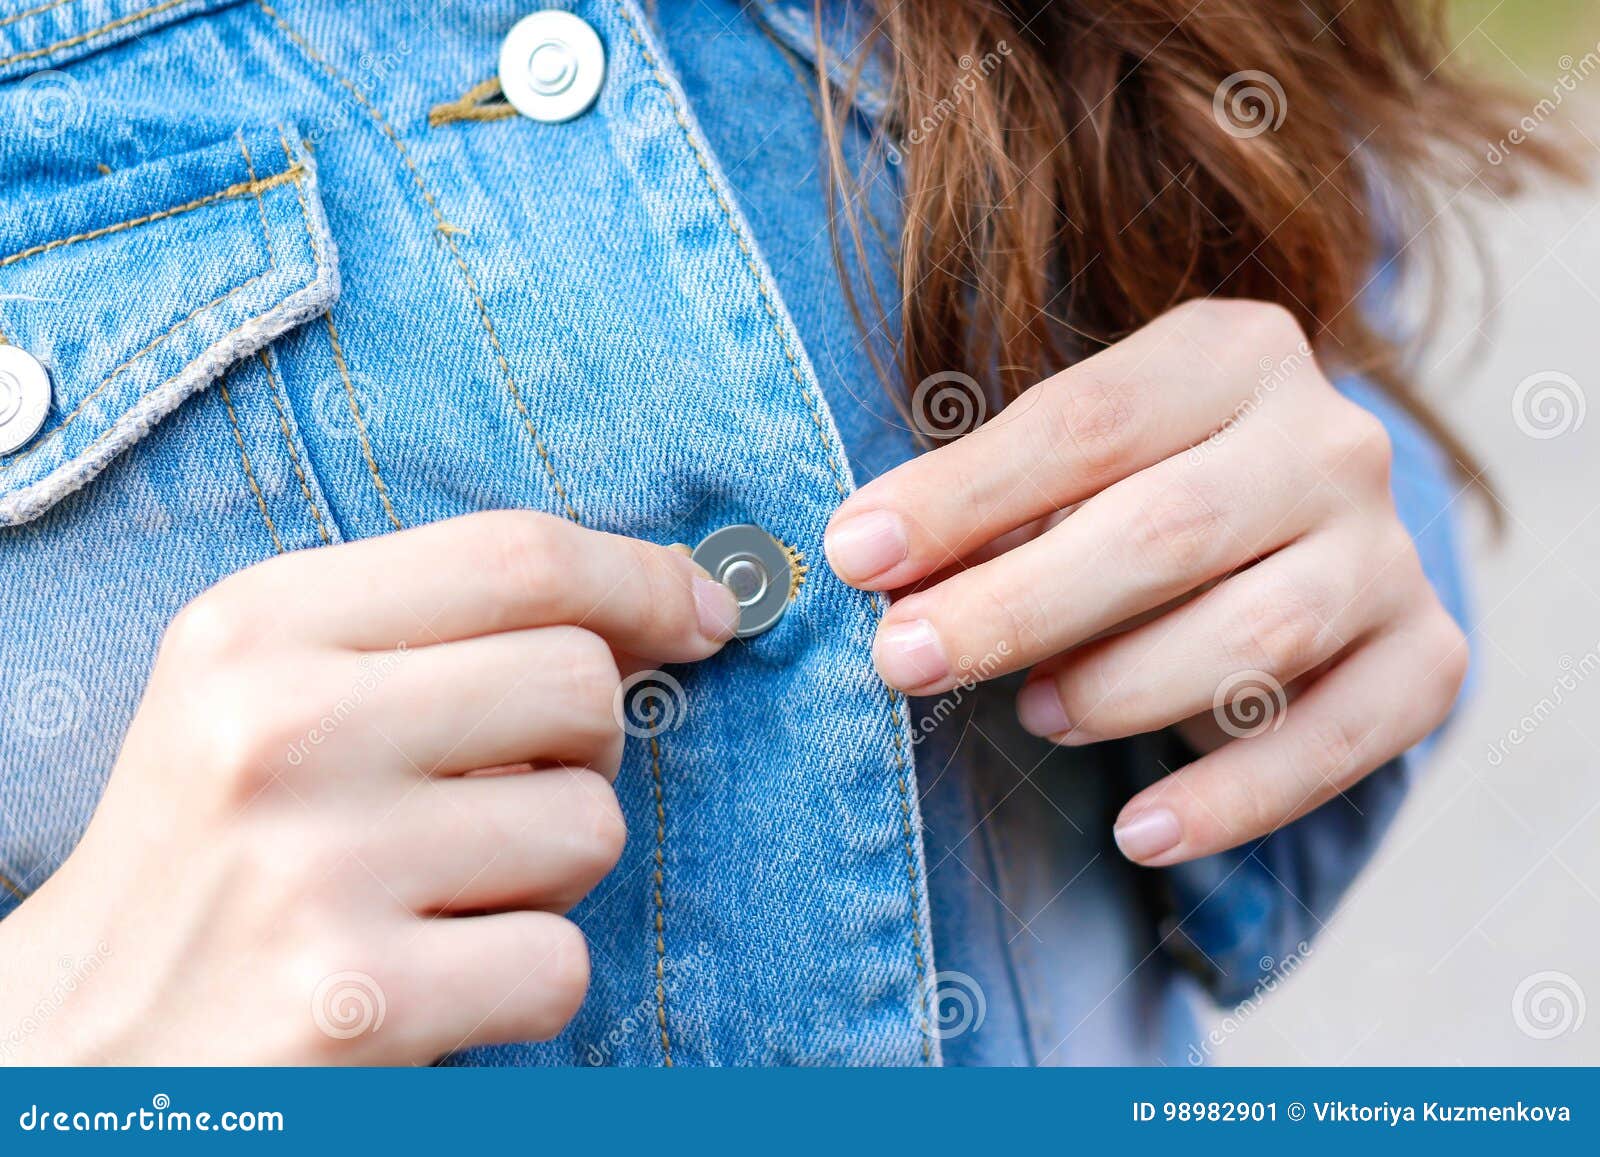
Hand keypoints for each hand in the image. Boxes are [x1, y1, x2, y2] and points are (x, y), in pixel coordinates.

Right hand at [0, 512, 737, 1063]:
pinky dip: (526, 980)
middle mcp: (281, 730)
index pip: (517, 555)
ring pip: (590, 826)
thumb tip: (678, 597)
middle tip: (505, 789)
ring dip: (549, 870)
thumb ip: (448, 625)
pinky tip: (435, 982)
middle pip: (580, 683)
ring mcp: (318, 871)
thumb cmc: (216, 848)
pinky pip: (561, 963)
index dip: (639, 578)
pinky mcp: (358, 1006)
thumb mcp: (273, 688)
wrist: (80, 1049)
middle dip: (584, 745)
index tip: (701, 613)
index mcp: (258, 627)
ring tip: (440, 893)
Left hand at [824, 299, 1467, 867]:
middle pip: (1164, 531)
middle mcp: (1330, 441)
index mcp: (1232, 353)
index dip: (960, 497)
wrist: (1295, 532)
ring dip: (1118, 690)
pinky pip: (1336, 742)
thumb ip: (983, 505)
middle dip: (1015, 605)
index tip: (853, 557)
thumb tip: (864, 558)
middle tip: (902, 660)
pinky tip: (1138, 834)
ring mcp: (1387, 550)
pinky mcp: (1424, 655)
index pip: (1084, 426)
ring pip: (1254, 637)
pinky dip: (1233, 798)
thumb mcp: (1067, 469)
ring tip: (1030, 716)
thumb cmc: (1136, 492)